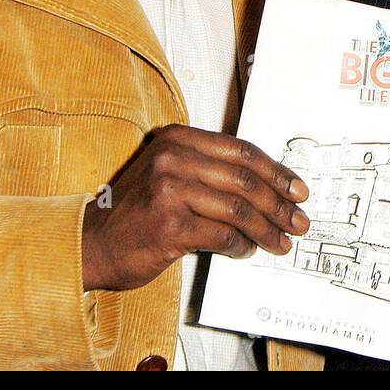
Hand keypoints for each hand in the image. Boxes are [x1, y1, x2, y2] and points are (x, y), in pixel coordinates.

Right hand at [81, 125, 310, 291]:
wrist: (92, 242)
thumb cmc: (136, 211)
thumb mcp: (168, 173)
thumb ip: (209, 170)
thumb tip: (266, 186)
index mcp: (178, 138)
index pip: (242, 151)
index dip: (276, 171)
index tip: (297, 189)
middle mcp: (173, 158)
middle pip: (245, 179)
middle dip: (279, 203)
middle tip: (298, 220)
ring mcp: (170, 190)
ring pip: (238, 208)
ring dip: (266, 229)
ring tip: (281, 242)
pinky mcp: (170, 225)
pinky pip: (222, 235)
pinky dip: (241, 245)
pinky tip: (247, 251)